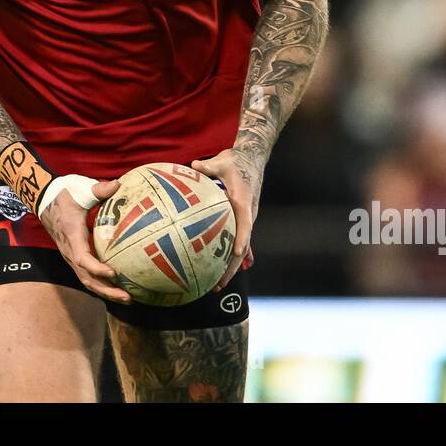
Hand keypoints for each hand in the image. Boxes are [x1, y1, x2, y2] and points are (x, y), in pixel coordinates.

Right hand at [39, 179, 130, 303]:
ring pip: (86, 280)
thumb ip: (99, 189)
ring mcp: (70, 255)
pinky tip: (117, 287)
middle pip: (86, 278)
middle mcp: (70, 250)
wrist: (44, 198)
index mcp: (72, 235)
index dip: (97, 268)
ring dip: (105, 291)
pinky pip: (86, 275)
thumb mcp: (80, 189)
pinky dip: (101, 284)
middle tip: (128, 297)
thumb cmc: (64, 193)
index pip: (83, 258)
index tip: (114, 273)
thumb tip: (118, 185)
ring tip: (127, 298)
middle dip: (106, 290)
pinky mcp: (74, 256)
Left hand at [192, 149, 261, 291]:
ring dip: (231, 267)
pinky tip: (231, 272)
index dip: (242, 240)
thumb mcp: (222, 161)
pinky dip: (236, 257)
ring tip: (218, 286)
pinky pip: (239, 241)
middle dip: (232, 267)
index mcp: (243, 202)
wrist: (252, 159)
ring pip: (241, 247)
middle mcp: (248, 214)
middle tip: (218, 285)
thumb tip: (193, 166)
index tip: (236, 255)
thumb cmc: (235, 161)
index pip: (245, 224)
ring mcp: (246, 219)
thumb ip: (209, 166)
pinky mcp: (242, 219)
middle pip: (243, 245)